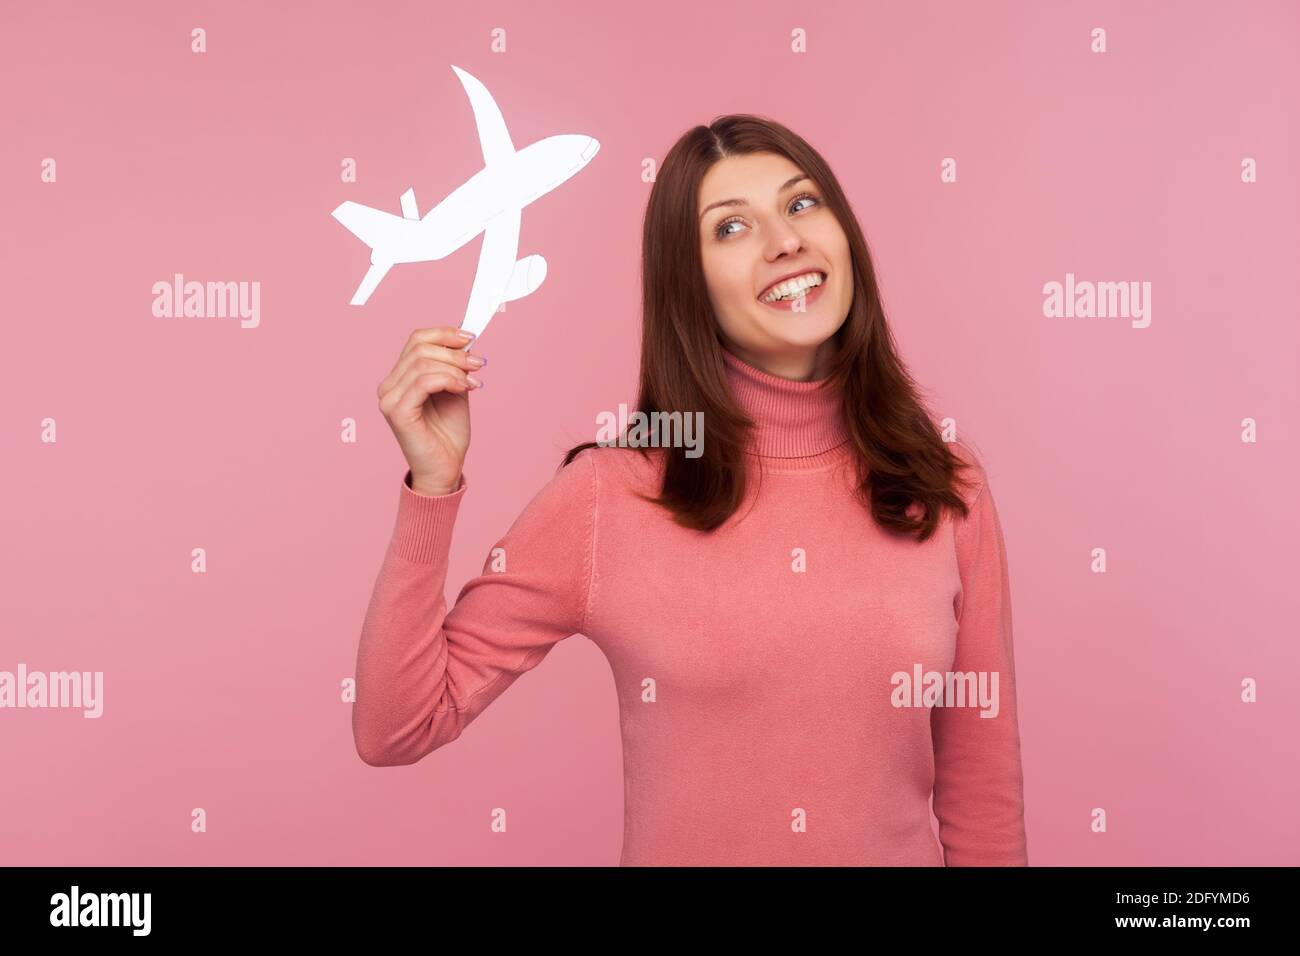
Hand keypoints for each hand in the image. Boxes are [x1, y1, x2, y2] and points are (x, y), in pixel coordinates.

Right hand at [376, 326, 485, 495]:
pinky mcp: (397, 412)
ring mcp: (389, 399)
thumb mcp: (455, 391)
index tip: (471, 338)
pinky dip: (448, 380)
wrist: (446, 468)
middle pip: (420, 348)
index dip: (444, 333)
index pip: (416, 340)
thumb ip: (454, 367)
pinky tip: (463, 388)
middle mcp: (388, 386)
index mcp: (399, 378)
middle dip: (454, 352)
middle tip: (478, 363)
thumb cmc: (448, 435)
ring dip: (455, 368)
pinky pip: (424, 382)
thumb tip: (464, 341)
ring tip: (473, 381)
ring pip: (422, 363)